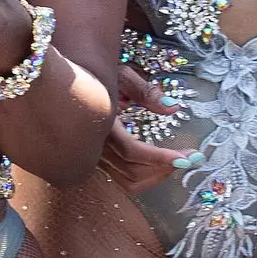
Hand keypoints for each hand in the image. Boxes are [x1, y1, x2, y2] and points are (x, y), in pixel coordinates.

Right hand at [102, 68, 184, 192]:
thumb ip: (146, 92)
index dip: (160, 157)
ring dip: (156, 176)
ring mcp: (95, 158)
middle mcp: (96, 146)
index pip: (132, 150)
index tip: (186, 157)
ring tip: (177, 162)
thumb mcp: (121, 76)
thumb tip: (172, 107)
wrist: (67, 87)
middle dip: (165, 168)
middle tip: (190, 157)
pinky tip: (159, 166)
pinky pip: (122, 180)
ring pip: (128, 181)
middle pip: (132, 171)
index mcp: (101, 124)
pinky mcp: (99, 163)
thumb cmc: (94, 76)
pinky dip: (145, 178)